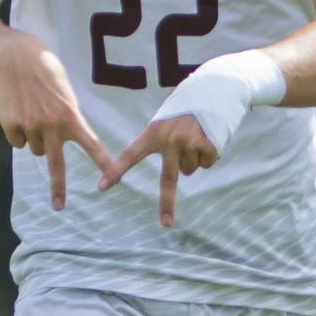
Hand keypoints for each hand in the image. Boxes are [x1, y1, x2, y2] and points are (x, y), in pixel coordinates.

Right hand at [0, 36, 112, 211]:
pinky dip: (18, 133)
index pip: (91, 144)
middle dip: (58, 188)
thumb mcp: (65, 93)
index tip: (113, 178)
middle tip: (59, 207)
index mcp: (71, 115)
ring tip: (34, 113)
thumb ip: (67, 118)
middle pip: (56, 163)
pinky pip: (17, 142)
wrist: (15, 58)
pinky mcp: (11, 125)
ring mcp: (30, 126)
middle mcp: (51, 124)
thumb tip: (56, 146)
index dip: (103, 162)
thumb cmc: (46, 74)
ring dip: (37, 139)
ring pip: (36, 149)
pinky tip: (18, 112)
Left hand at [99, 115, 218, 228]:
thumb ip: (164, 145)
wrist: (213, 91)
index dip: (116, 171)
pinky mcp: (207, 143)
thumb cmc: (184, 110)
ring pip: (190, 170)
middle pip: (168, 179)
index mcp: (153, 133)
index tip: (102, 187)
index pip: (130, 155)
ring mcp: (189, 142)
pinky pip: (207, 164)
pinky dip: (209, 155)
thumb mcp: (166, 123)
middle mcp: (169, 139)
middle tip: (166, 224)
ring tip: (196, 137)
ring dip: (194, 159)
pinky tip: (208, 138)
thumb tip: (182, 175)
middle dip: (167, 204)